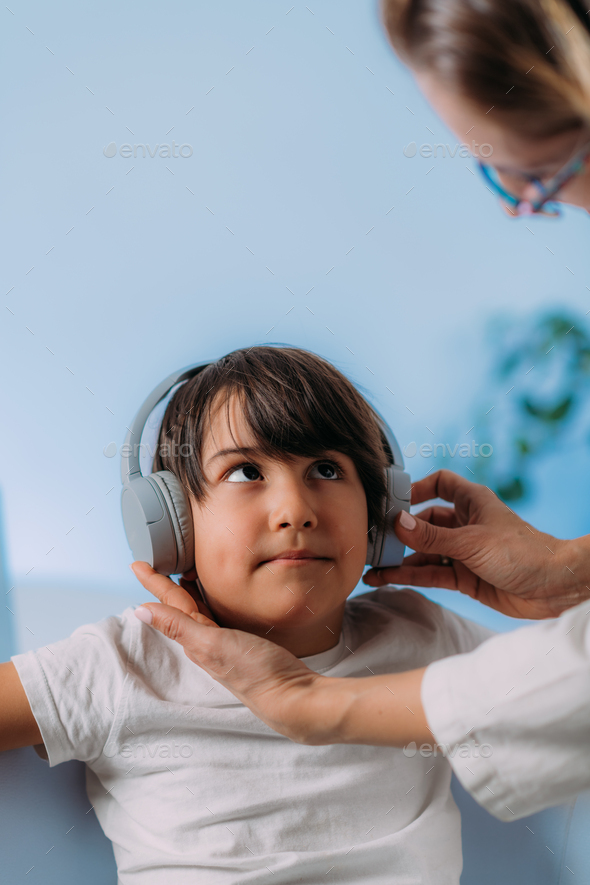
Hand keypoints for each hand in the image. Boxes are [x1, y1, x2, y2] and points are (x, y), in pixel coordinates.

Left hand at [129, 562, 323, 743]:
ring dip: (188, 592)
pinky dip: (212, 603)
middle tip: (156, 565)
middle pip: (181, 606)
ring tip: (182, 575)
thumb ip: (178, 626)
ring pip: (200, 611)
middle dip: (167, 585)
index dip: (154, 583)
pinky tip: (217, 600)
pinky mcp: (245, 644)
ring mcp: (226, 643)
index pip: (170, 603)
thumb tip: (140, 610)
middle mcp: (207, 641)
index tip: (137, 565)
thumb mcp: (212, 643)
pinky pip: (219, 618)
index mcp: (196, 638)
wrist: (291, 696)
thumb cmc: (254, 671)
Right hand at [363, 470, 588, 618]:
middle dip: (400, 532)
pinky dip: (410, 577)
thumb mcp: (471, 542)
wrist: (555, 588)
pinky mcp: (465, 577)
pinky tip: (388, 580)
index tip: (393, 500)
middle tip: (373, 540)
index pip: (439, 483)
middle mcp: (466, 524)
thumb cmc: (523, 553)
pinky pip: (431, 574)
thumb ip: (431, 537)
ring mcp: (464, 552)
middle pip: (425, 522)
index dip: (417, 488)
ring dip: (401, 559)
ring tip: (372, 566)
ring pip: (424, 552)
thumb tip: (397, 523)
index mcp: (472, 502)